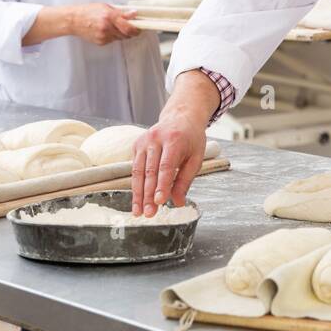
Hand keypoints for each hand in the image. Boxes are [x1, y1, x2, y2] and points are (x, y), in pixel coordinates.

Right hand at [69, 3, 139, 44]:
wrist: (73, 20)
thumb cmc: (88, 11)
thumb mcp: (105, 7)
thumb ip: (120, 12)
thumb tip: (133, 14)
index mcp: (110, 16)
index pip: (129, 26)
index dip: (137, 28)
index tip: (140, 27)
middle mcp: (107, 27)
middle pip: (127, 34)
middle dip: (131, 31)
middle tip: (131, 27)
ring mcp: (104, 36)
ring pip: (120, 38)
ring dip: (121, 33)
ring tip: (113, 26)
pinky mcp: (101, 42)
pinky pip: (112, 40)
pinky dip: (112, 36)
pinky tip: (105, 30)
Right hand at [131, 71, 219, 215]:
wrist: (180, 116)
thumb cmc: (191, 139)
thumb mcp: (196, 157)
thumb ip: (185, 180)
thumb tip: (177, 203)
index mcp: (174, 140)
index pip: (166, 166)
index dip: (162, 185)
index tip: (159, 201)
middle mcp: (156, 139)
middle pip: (150, 171)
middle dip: (148, 195)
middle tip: (149, 214)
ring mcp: (144, 141)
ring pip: (138, 171)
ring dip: (138, 194)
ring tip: (138, 212)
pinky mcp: (136, 144)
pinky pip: (135, 168)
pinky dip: (136, 184)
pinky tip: (137, 199)